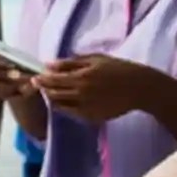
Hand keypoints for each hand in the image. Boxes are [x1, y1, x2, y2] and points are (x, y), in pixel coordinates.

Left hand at [33, 54, 152, 122]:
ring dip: (52, 98)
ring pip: (60, 105)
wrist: (141, 88)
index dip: (41, 79)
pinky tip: (66, 101)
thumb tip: (49, 64)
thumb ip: (71, 62)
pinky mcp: (93, 117)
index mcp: (82, 77)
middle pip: (53, 93)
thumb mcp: (95, 59)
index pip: (53, 79)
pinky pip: (72, 113)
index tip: (35, 76)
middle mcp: (82, 93)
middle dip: (44, 88)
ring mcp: (87, 107)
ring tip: (51, 92)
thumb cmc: (118, 68)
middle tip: (40, 84)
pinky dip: (65, 107)